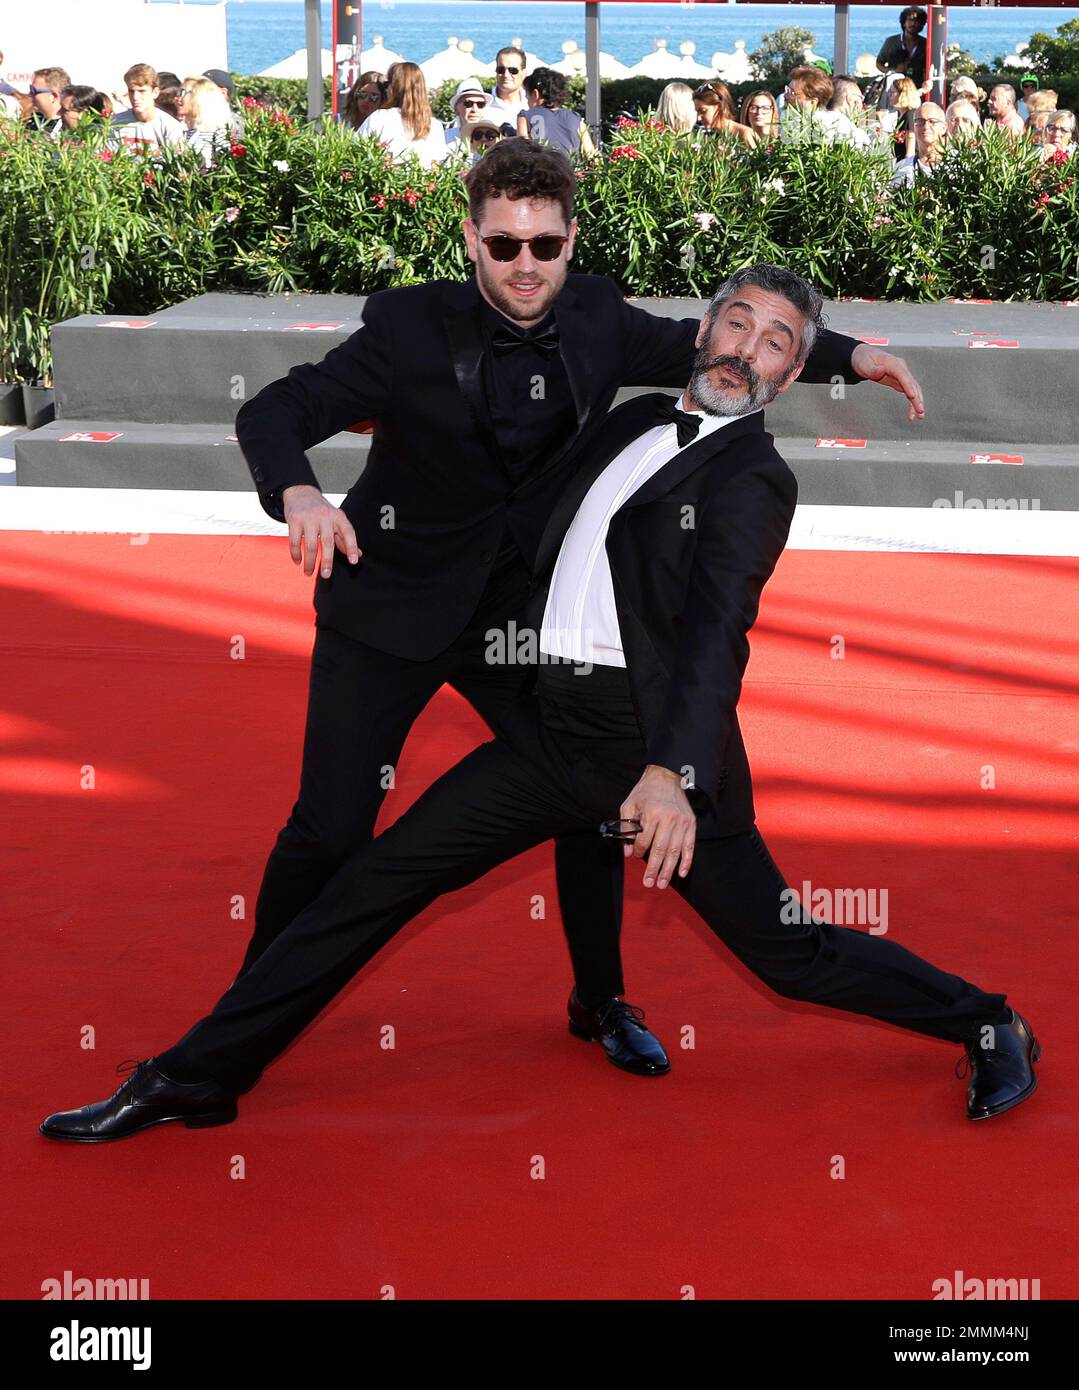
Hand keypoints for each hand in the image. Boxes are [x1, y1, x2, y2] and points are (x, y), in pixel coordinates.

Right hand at [281, 485, 361, 577]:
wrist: (301, 493)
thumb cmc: (320, 510)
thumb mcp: (335, 520)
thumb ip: (344, 538)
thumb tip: (357, 554)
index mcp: (338, 517)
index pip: (348, 532)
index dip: (351, 547)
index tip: (353, 561)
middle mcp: (324, 516)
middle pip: (327, 542)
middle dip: (327, 561)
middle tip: (326, 575)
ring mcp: (309, 518)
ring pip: (310, 545)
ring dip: (309, 562)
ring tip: (309, 572)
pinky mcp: (294, 520)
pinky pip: (294, 541)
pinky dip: (296, 554)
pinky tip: (298, 561)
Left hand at [620, 765, 696, 888]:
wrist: (667, 776)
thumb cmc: (646, 791)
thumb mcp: (629, 805)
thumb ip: (626, 827)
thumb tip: (627, 850)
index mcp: (652, 814)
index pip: (644, 841)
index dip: (638, 852)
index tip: (635, 857)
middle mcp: (669, 819)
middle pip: (660, 850)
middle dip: (654, 869)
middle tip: (649, 883)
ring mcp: (682, 822)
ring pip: (675, 851)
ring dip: (668, 870)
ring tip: (662, 883)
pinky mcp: (691, 824)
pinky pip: (690, 846)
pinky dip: (686, 861)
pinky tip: (681, 873)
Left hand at [850, 342, 924, 422]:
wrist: (863, 356)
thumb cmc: (863, 359)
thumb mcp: (864, 364)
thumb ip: (872, 369)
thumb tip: (881, 371)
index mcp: (893, 363)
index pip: (903, 375)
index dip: (908, 385)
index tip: (913, 396)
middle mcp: (901, 368)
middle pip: (912, 383)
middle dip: (917, 398)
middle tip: (920, 411)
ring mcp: (902, 374)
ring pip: (913, 389)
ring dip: (917, 402)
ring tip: (920, 416)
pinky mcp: (900, 381)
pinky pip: (909, 392)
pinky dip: (912, 402)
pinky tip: (913, 412)